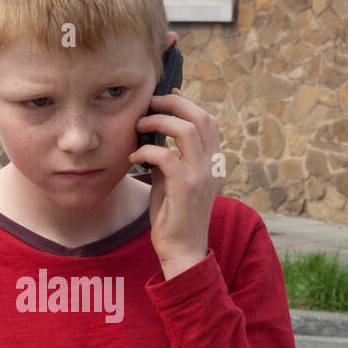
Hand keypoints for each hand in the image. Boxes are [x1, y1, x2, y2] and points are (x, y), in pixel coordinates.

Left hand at [130, 87, 217, 277]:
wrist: (182, 250)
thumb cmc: (174, 216)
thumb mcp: (174, 181)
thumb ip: (170, 158)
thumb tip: (154, 136)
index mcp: (213, 161)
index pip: (207, 120)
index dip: (186, 103)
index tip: (165, 97)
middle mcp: (212, 165)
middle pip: (201, 117)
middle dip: (173, 104)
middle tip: (149, 103)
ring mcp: (202, 176)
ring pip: (186, 131)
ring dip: (158, 122)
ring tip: (139, 126)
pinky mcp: (186, 188)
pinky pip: (165, 155)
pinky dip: (146, 151)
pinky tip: (134, 158)